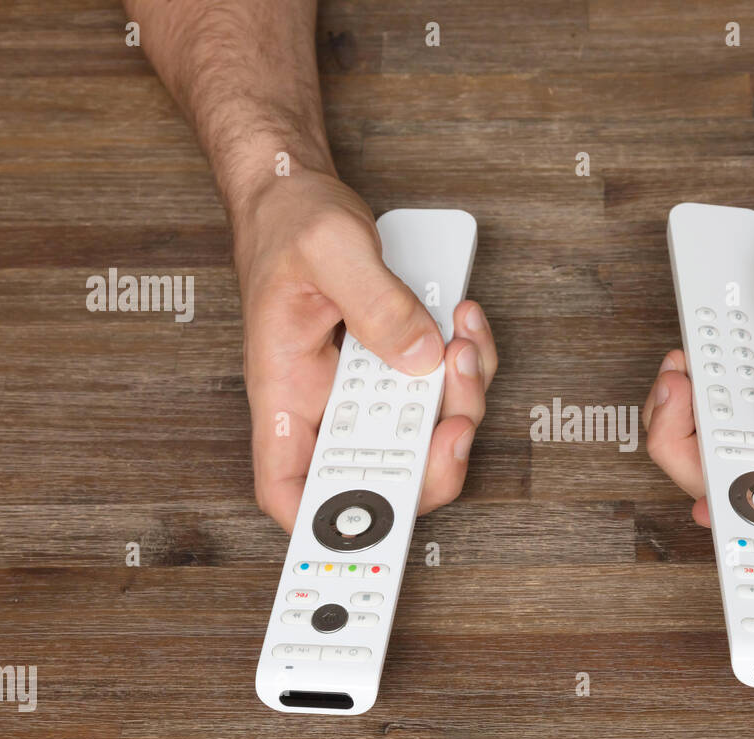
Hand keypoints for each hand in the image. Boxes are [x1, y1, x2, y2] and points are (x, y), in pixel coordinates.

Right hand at [233, 169, 496, 531]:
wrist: (298, 192)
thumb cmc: (290, 222)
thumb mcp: (331, 250)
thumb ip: (377, 305)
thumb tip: (422, 359)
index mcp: (286, 394)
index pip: (291, 490)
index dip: (326, 527)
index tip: (373, 533)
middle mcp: (326, 402)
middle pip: (380, 474)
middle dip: (433, 459)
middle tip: (457, 418)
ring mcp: (364, 387)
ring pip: (423, 433)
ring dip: (462, 401)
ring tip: (463, 339)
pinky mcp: (396, 363)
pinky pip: (442, 389)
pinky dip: (466, 364)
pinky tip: (465, 323)